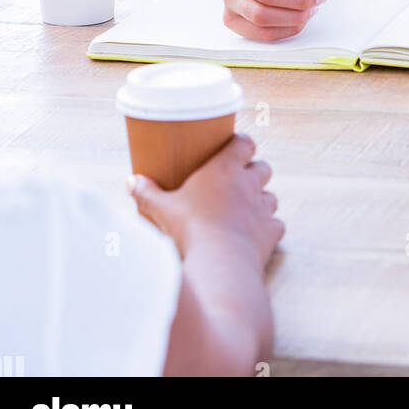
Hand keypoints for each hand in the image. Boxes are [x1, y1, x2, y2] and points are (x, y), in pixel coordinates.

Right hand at [128, 132, 284, 266]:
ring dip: (262, 200)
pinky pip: (277, 225)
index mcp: (225, 170)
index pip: (244, 143)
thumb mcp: (162, 210)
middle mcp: (249, 184)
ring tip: (246, 209)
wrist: (218, 264)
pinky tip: (257, 235)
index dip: (241, 144)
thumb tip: (131, 181)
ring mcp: (263, 209)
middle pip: (263, 167)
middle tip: (238, 182)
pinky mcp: (271, 233)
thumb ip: (147, 194)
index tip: (233, 148)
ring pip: (272, 196)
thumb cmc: (189, 231)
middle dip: (254, 172)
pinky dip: (269, 228)